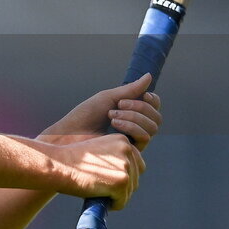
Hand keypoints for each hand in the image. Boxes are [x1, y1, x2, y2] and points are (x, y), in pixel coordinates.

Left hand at [38, 73, 162, 150]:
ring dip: (134, 117)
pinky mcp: (131, 152)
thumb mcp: (109, 98)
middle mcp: (136, 128)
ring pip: (153, 128)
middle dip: (140, 107)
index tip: (144, 95)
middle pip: (157, 118)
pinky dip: (131, 127)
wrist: (71, 132)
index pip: (154, 108)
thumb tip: (149, 76)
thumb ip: (130, 90)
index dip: (154, 100)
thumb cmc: (86, 115)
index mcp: (132, 114)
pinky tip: (115, 124)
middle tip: (119, 104)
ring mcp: (134, 141)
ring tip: (112, 115)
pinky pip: (145, 138)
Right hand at [55, 133, 144, 209]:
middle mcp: (127, 150)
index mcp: (122, 140)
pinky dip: (112, 204)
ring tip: (98, 193)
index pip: (135, 163)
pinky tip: (99, 199)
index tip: (105, 178)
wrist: (57, 165)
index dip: (121, 174)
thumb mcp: (98, 151)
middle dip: (122, 186)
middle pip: (135, 177)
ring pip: (130, 190)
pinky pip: (122, 201)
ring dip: (116, 196)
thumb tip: (128, 178)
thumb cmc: (71, 160)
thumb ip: (114, 157)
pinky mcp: (121, 181)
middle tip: (102, 188)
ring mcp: (125, 166)